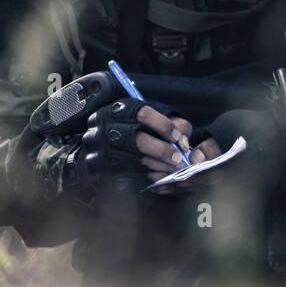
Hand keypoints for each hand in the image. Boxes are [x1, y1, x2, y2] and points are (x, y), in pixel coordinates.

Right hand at [80, 98, 220, 195]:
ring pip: (135, 160)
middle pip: (138, 140)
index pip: (143, 114)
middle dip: (163, 151)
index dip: (164, 126)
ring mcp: (103, 148)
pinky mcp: (104, 167)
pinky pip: (129, 174)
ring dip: (158, 166)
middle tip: (178, 159)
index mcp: (120, 110)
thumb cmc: (136, 128)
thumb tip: (183, 143)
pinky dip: (148, 176)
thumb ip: (174, 125)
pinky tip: (159, 175)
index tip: (176, 136)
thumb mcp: (154, 118)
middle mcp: (108, 127)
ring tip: (172, 168)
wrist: (103, 143)